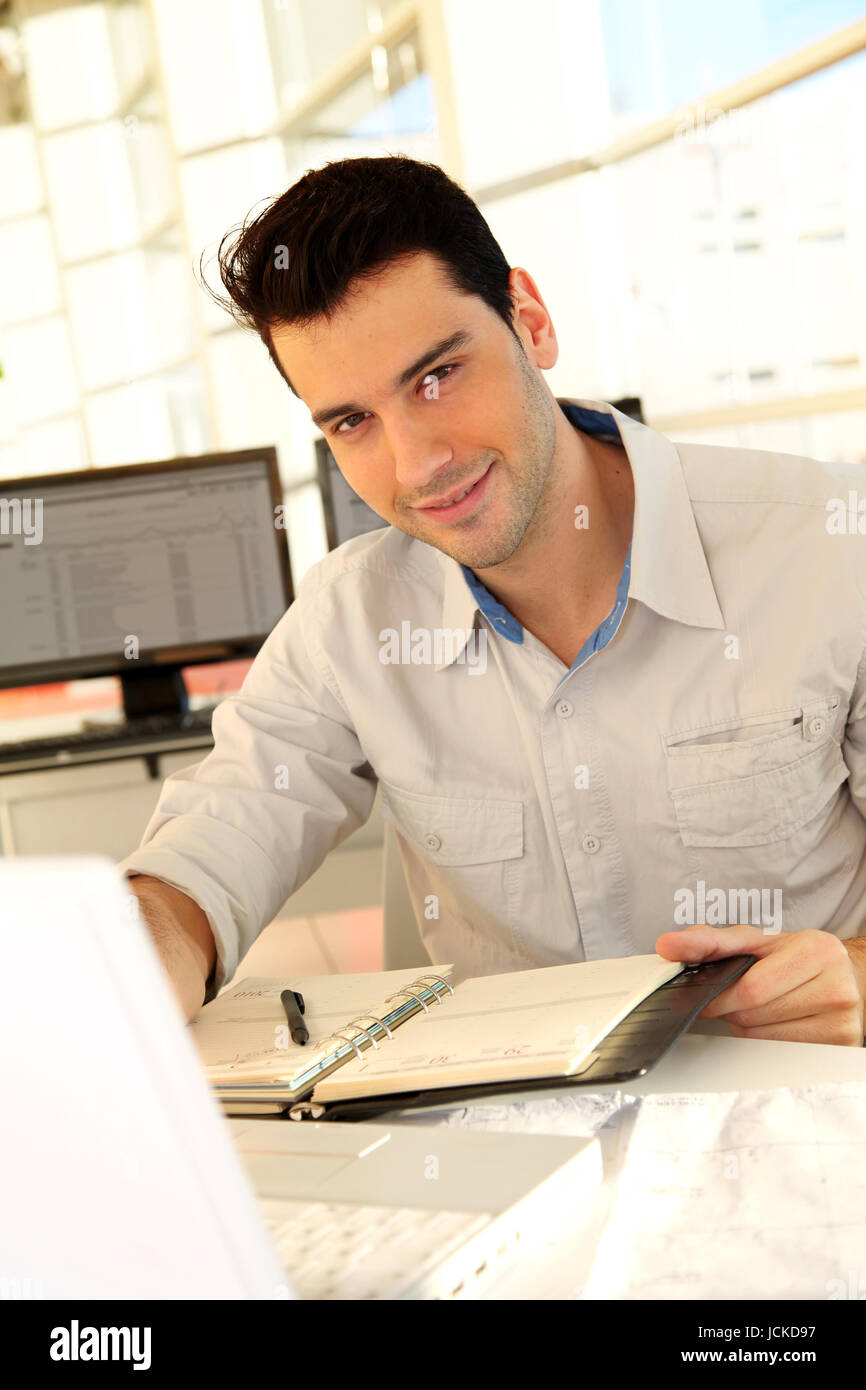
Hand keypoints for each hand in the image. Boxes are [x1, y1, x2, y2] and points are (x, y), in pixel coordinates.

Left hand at [654, 924, 864, 1045]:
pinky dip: (766, 1039)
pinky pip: (781, 1051)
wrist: (844, 975)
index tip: (703, 998)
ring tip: (760, 1005)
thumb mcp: (755, 941)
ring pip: (763, 1037)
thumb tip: (668, 945)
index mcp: (815, 950)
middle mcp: (835, 985)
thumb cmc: (793, 957)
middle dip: (732, 1010)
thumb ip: (709, 941)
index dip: (719, 997)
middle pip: (754, 1015)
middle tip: (734, 998)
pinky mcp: (842, 1044)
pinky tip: (776, 1020)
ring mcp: (841, 1019)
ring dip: (747, 1025)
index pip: (751, 988)